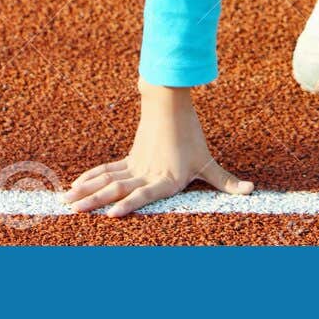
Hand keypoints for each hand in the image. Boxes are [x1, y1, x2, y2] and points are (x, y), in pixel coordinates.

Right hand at [62, 79, 254, 217]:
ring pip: (106, 180)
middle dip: (94, 201)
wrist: (170, 105)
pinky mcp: (128, 161)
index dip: (129, 205)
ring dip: (85, 191)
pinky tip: (74, 187)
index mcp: (165, 179)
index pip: (145, 194)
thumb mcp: (208, 162)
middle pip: (117, 188)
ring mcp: (134, 167)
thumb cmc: (191, 137)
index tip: (112, 214)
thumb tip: (252, 190)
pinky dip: (89, 179)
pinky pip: (105, 172)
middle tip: (74, 211)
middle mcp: (146, 174)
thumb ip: (226, 181)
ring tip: (66, 202)